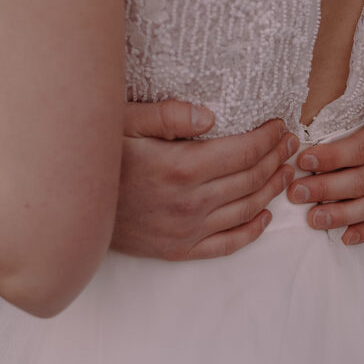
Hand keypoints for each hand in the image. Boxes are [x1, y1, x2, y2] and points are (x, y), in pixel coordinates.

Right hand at [112, 101, 297, 259]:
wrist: (72, 206)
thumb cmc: (100, 156)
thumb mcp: (126, 122)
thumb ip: (169, 115)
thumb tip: (210, 115)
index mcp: (181, 167)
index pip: (243, 151)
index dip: (268, 138)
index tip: (280, 125)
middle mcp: (190, 203)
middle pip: (250, 178)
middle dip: (277, 158)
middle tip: (291, 144)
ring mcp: (186, 230)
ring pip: (246, 209)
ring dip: (271, 189)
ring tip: (286, 171)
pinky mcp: (179, 249)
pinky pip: (227, 243)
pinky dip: (252, 230)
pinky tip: (264, 216)